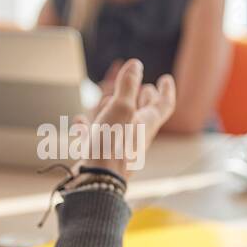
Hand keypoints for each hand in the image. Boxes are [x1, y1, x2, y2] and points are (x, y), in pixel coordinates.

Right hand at [76, 58, 175, 181]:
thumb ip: (128, 86)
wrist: (96, 181)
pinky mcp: (101, 156)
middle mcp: (135, 137)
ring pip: (121, 125)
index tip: (165, 78)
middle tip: (144, 88)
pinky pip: (97, 138)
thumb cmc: (111, 146)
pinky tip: (80, 122)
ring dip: (116, 111)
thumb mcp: (121, 109)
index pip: (163, 105)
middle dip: (143, 100)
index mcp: (146, 124)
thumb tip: (136, 65)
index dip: (166, 91)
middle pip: (144, 115)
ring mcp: (118, 147)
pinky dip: (91, 127)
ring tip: (108, 99)